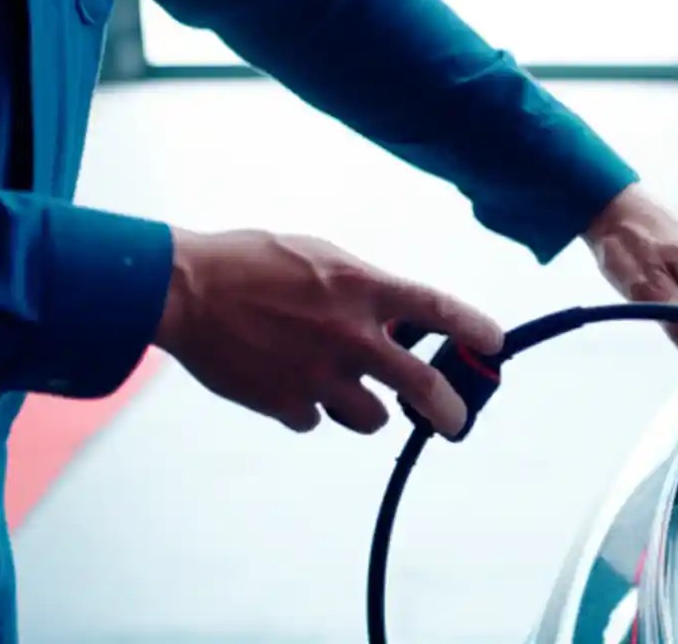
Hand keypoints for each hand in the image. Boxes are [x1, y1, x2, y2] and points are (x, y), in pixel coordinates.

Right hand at [154, 228, 502, 435]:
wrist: (182, 291)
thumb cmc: (249, 262)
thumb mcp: (320, 256)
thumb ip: (362, 288)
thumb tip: (396, 318)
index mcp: (362, 287)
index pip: (440, 310)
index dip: (476, 328)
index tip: (495, 343)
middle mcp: (350, 335)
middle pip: (423, 387)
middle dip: (449, 411)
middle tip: (455, 421)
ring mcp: (320, 375)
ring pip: (371, 418)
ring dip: (365, 408)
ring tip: (343, 390)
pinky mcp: (286, 404)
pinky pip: (314, 421)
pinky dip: (306, 407)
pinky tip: (282, 381)